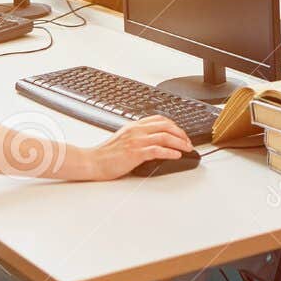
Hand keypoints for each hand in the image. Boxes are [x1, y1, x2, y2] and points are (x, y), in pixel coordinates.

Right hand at [73, 116, 192, 180]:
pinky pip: (157, 150)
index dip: (174, 125)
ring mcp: (136, 141)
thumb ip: (137, 136)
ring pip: (165, 136)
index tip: (181, 133)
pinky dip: (170, 152)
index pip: (160, 119)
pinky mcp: (135, 153)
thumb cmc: (105, 154)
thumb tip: (153, 141)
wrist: (92, 161)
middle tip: (188, 142)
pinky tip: (177, 155)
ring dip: (180, 142)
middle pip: (166, 125)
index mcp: (134, 126)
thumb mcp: (123, 138)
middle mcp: (137, 130)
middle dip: (181, 133)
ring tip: (187, 149)